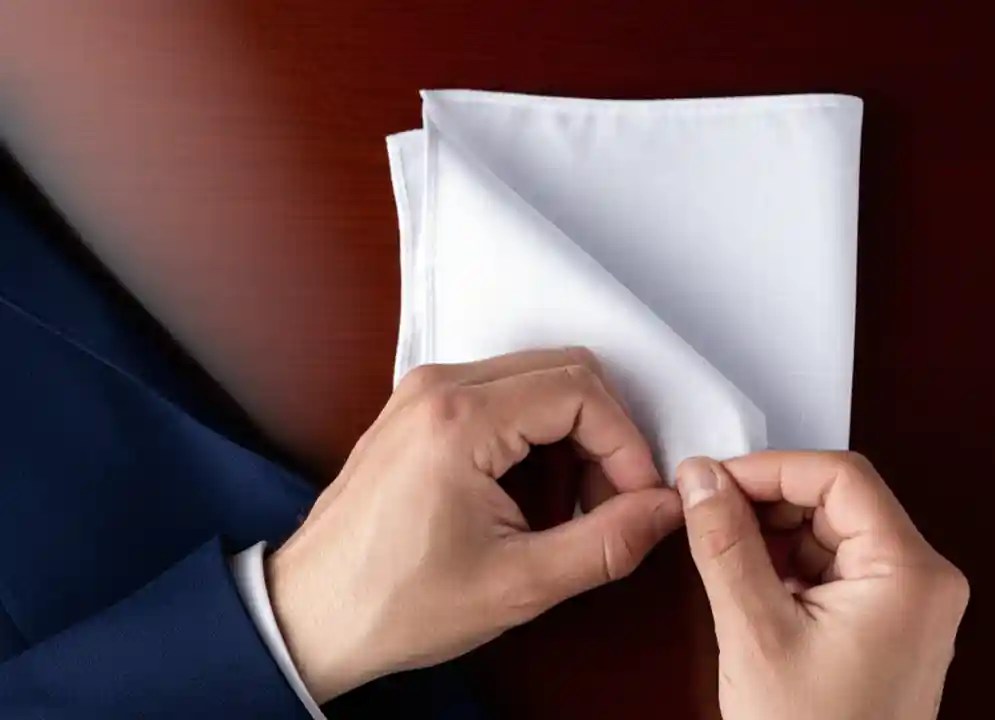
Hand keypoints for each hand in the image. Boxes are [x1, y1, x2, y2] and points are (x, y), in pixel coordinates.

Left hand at [266, 348, 683, 702]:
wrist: (309, 616)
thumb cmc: (395, 603)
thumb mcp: (519, 584)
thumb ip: (607, 543)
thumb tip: (667, 510)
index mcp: (460, 419)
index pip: (581, 392)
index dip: (626, 445)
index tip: (637, 499)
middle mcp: (438, 386)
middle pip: (564, 372)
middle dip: (606, 435)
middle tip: (613, 501)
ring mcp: (423, 392)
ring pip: (536, 379)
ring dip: (572, 435)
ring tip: (571, 509)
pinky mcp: (418, 409)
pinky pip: (502, 394)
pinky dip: (536, 435)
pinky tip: (533, 496)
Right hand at [676, 452, 968, 719]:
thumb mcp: (756, 634)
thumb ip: (726, 546)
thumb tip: (702, 479)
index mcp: (910, 573)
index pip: (840, 478)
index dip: (771, 469)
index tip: (715, 479)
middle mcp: (924, 579)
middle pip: (840, 501)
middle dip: (770, 502)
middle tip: (709, 515)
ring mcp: (911, 602)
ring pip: (834, 532)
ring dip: (777, 536)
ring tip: (728, 561)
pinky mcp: (890, 622)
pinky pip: (838, 567)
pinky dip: (792, 567)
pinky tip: (756, 590)